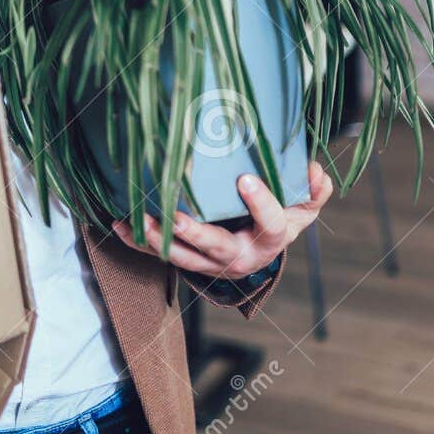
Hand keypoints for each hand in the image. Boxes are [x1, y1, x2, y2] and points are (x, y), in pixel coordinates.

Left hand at [110, 161, 334, 277]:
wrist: (258, 252)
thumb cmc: (280, 220)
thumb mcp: (303, 208)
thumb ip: (314, 191)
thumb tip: (315, 170)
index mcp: (269, 240)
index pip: (271, 224)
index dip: (260, 203)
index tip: (245, 179)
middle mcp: (238, 257)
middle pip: (216, 249)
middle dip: (195, 233)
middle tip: (176, 216)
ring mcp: (209, 263)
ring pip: (182, 257)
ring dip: (158, 240)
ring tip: (140, 219)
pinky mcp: (188, 261)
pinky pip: (159, 256)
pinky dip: (137, 242)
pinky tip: (118, 225)